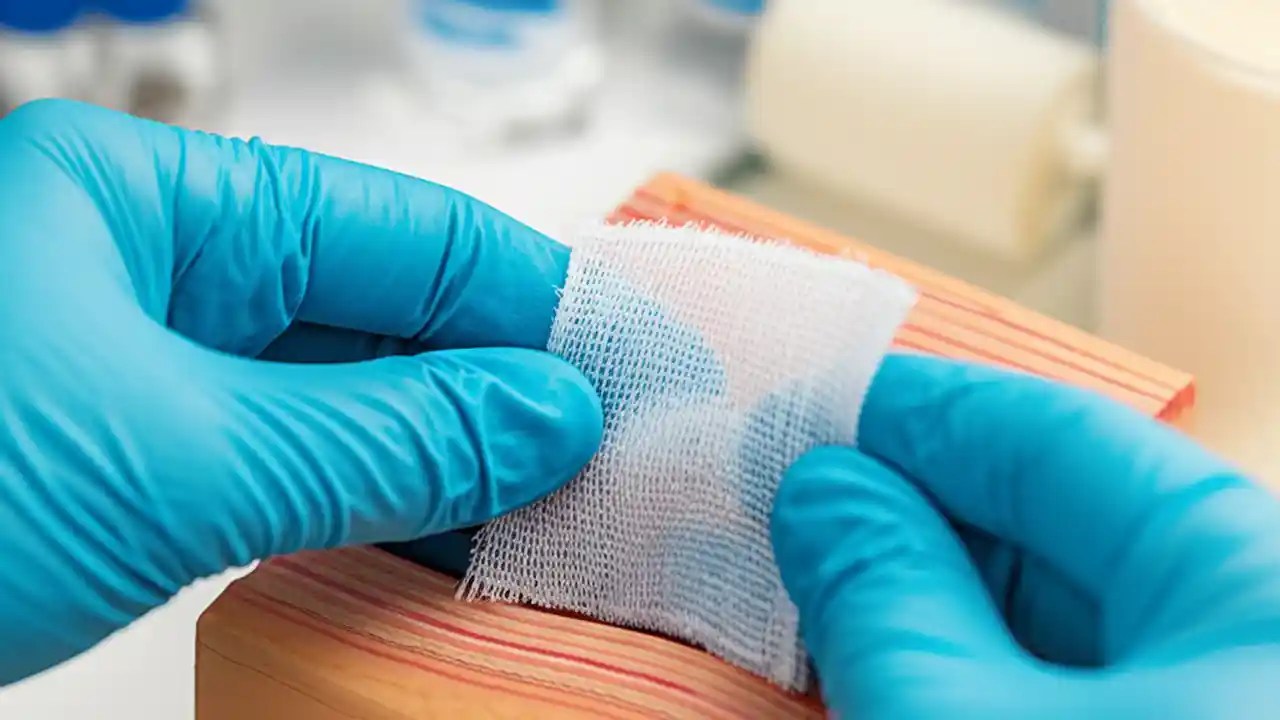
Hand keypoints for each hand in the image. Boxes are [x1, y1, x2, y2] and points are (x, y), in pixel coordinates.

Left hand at [0, 100, 602, 683]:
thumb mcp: (176, 458)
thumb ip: (386, 439)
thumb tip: (550, 417)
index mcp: (147, 201)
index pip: (394, 227)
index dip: (518, 296)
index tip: (614, 363)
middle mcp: (155, 270)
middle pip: (377, 310)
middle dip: (492, 382)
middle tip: (601, 451)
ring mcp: (152, 370)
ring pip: (343, 396)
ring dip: (443, 451)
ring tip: (548, 500)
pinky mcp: (145, 462)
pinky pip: (298, 465)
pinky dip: (377, 500)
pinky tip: (451, 532)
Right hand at [773, 354, 1279, 717]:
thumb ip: (886, 597)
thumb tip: (822, 492)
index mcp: (1251, 592)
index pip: (1064, 441)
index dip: (923, 412)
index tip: (813, 407)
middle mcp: (1249, 640)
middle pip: (1060, 528)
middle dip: (915, 512)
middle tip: (794, 513)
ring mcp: (1210, 706)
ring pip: (1057, 621)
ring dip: (928, 599)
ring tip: (817, 597)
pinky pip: (1057, 690)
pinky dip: (966, 674)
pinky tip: (883, 669)